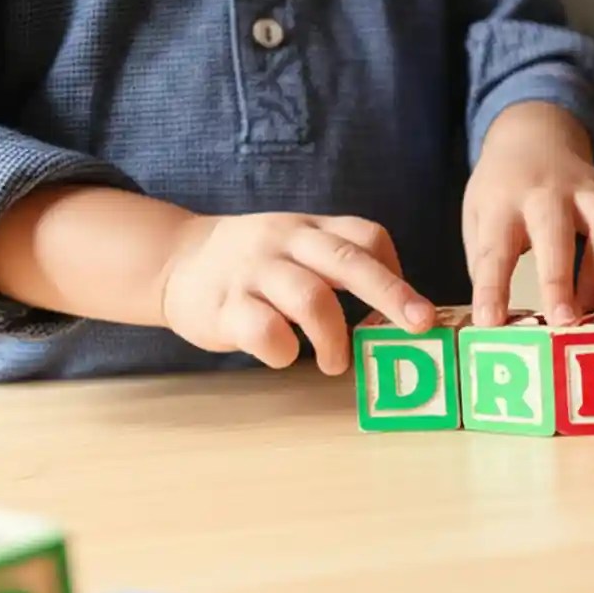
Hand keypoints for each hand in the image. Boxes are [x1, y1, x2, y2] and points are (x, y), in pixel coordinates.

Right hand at [162, 213, 433, 374]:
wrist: (173, 261)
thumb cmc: (255, 266)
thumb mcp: (297, 248)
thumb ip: (340, 267)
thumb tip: (402, 312)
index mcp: (310, 229)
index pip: (365, 235)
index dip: (395, 270)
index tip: (407, 306)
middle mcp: (284, 243)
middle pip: (347, 260)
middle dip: (391, 293)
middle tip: (420, 325)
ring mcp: (253, 273)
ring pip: (310, 298)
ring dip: (335, 337)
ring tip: (335, 363)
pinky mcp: (223, 308)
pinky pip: (264, 330)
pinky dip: (283, 351)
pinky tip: (284, 355)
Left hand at [464, 102, 593, 325]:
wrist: (533, 136)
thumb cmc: (503, 193)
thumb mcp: (477, 219)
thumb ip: (487, 264)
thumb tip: (500, 321)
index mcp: (502, 204)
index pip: (494, 249)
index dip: (492, 288)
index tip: (490, 323)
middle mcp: (547, 194)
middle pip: (555, 229)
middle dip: (559, 278)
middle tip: (562, 319)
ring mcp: (589, 192)